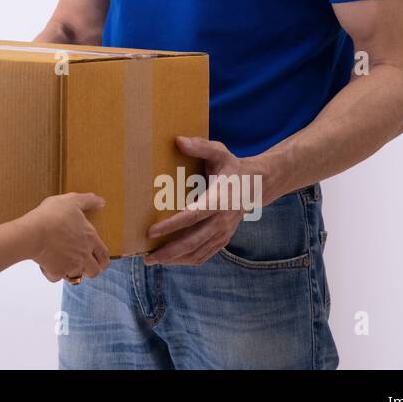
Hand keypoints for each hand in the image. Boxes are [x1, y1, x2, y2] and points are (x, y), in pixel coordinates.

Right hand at [24, 192, 109, 282]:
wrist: (34, 232)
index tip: (99, 260)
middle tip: (82, 265)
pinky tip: (46, 264)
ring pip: (76, 276)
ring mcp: (71, 265)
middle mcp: (83, 255)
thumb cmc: (52, 215)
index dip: (103, 259)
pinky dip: (51, 273)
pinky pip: (56, 277)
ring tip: (62, 262)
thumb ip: (87, 201)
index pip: (104, 255)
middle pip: (94, 271)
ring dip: (70, 271)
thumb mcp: (71, 201)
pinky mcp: (56, 272)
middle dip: (90, 270)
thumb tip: (101, 202)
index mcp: (90, 238)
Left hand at [143, 136, 266, 265]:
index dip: (172, 225)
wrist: (255, 184)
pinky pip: (205, 255)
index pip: (192, 216)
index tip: (151, 231)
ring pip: (198, 252)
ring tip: (153, 260)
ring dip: (175, 259)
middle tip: (146, 257)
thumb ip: (200, 146)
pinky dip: (188, 260)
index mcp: (218, 199)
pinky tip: (172, 260)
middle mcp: (222, 220)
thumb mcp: (219, 152)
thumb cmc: (230, 166)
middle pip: (193, 241)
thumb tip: (178, 140)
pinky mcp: (223, 239)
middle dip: (169, 251)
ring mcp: (224, 232)